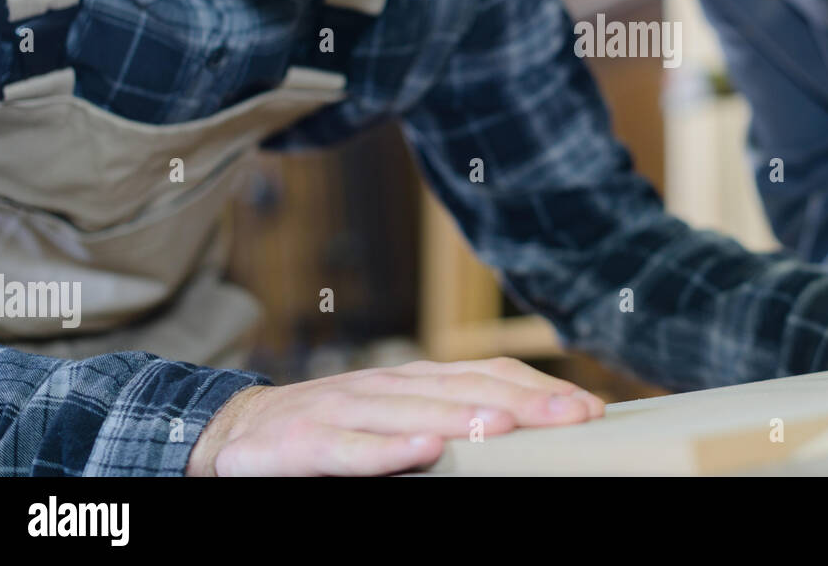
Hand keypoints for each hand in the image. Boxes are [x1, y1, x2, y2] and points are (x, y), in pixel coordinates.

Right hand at [186, 357, 605, 475]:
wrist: (239, 429)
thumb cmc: (335, 424)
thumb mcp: (397, 411)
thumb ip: (449, 413)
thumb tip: (524, 425)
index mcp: (416, 377)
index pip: (487, 375)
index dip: (538, 388)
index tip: (589, 407)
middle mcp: (390, 385)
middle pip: (465, 389)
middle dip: (525, 402)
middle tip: (576, 415)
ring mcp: (348, 409)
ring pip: (416, 413)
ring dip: (467, 419)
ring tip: (514, 426)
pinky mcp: (308, 442)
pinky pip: (354, 449)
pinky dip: (389, 450)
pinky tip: (424, 452)